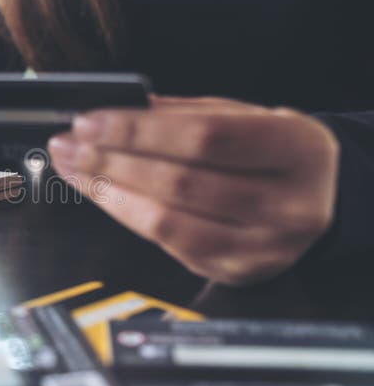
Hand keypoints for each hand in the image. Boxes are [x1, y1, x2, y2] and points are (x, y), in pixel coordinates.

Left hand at [47, 96, 339, 284]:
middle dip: (109, 160)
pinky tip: (100, 192)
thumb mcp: (244, 116)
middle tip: (67, 143)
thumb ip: (184, 114)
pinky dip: (124, 214)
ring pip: (166, 221)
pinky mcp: (235, 273)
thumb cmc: (272, 151)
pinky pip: (165, 245)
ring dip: (106, 191)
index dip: (138, 130)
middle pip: (179, 182)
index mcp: (297, 149)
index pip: (204, 138)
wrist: (319, 201)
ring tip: (72, 166)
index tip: (89, 120)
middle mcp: (289, 205)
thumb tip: (115, 112)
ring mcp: (263, 248)